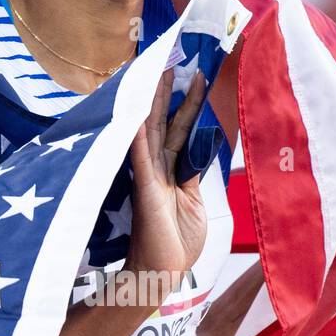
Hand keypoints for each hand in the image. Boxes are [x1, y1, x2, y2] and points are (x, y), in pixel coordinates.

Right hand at [124, 66, 207, 298]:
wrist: (162, 273)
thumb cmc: (176, 244)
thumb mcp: (194, 203)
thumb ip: (192, 175)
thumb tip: (198, 149)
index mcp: (172, 172)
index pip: (180, 131)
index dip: (188, 105)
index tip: (196, 78)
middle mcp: (157, 169)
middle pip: (164, 123)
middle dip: (170, 92)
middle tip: (173, 61)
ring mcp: (148, 177)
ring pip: (151, 131)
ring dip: (155, 102)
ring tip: (158, 72)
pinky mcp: (144, 188)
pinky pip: (140, 154)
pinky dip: (139, 131)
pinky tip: (138, 109)